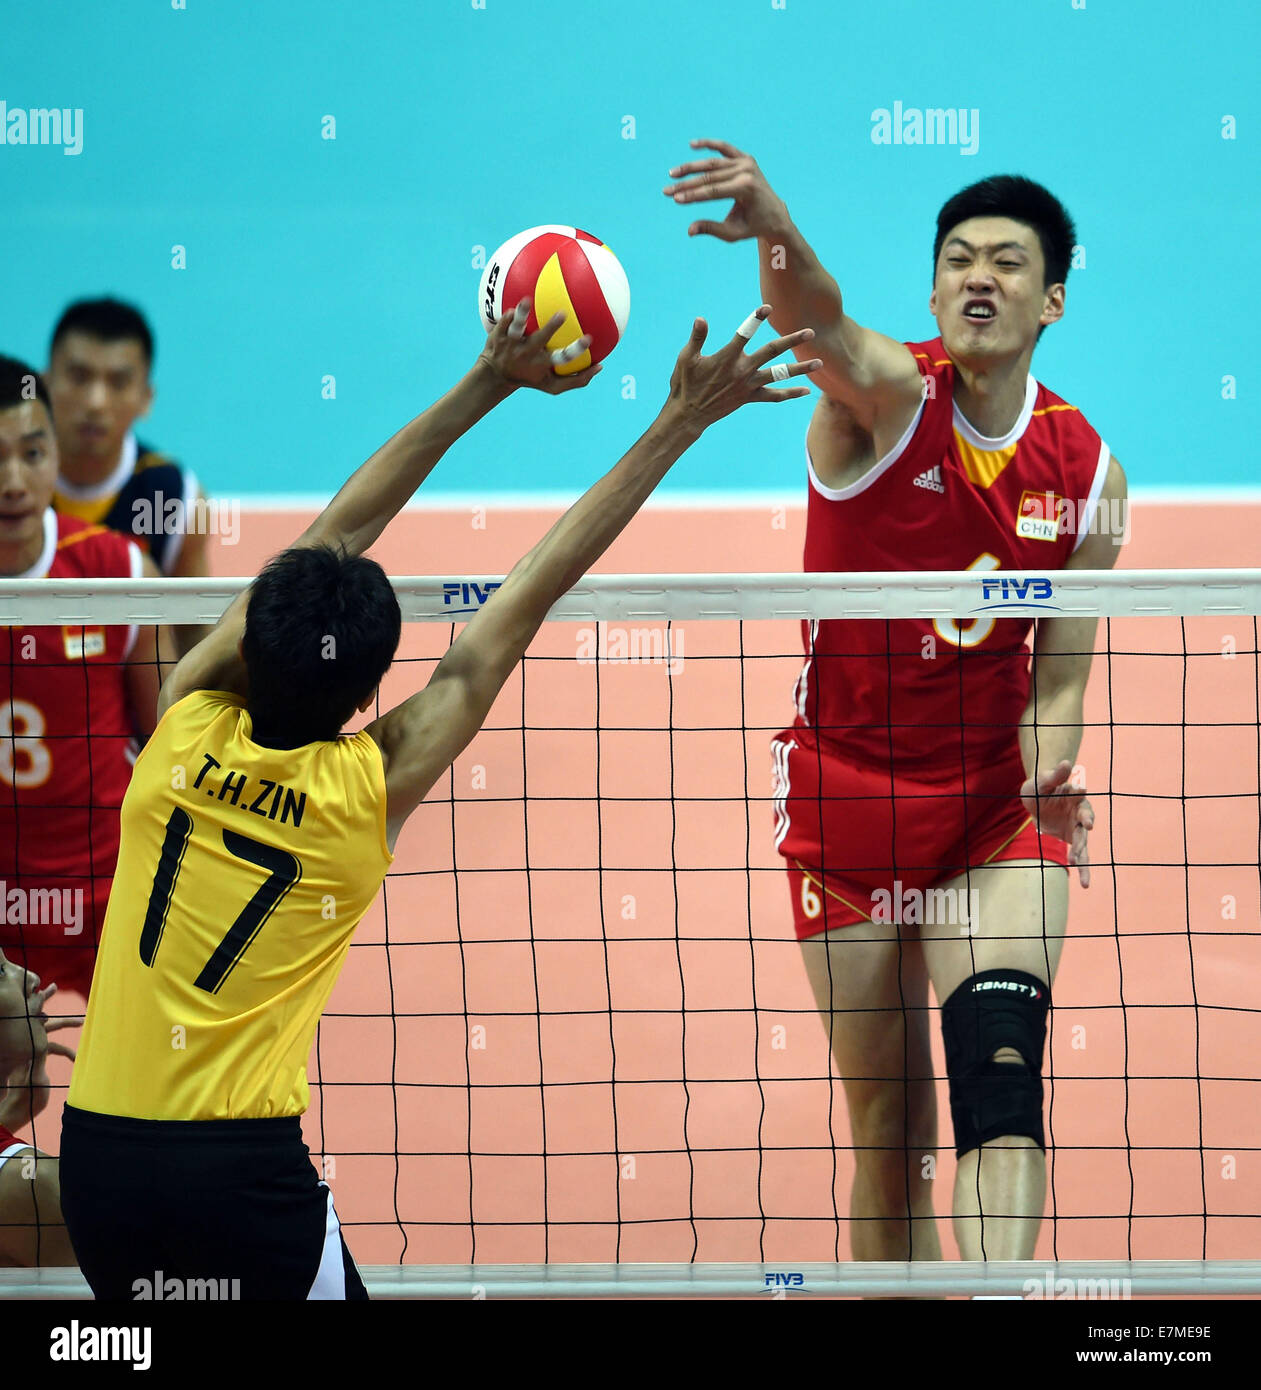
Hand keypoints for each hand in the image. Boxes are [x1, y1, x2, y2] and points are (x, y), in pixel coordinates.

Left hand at [478, 298, 603, 393]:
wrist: (495, 374)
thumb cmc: (529, 378)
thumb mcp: (552, 385)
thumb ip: (576, 379)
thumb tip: (601, 367)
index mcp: (541, 364)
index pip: (561, 358)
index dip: (575, 350)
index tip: (589, 339)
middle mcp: (527, 354)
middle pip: (540, 340)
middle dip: (551, 328)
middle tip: (563, 313)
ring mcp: (512, 344)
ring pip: (517, 328)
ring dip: (522, 314)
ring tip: (527, 299)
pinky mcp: (498, 336)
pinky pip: (503, 322)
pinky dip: (509, 314)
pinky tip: (514, 304)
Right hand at [662, 306, 819, 431]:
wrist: (689, 414)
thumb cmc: (685, 384)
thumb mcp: (686, 358)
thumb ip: (697, 338)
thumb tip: (701, 319)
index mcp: (727, 358)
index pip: (744, 334)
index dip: (756, 320)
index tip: (768, 308)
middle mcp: (742, 371)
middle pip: (772, 352)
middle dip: (792, 341)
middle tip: (811, 332)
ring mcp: (748, 386)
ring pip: (779, 375)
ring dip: (800, 369)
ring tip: (819, 363)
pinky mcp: (749, 398)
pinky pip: (774, 397)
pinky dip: (790, 394)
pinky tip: (806, 391)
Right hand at [663, 139, 790, 241]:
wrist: (774, 213)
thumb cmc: (753, 226)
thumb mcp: (733, 233)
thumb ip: (711, 229)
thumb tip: (689, 230)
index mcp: (747, 189)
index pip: (713, 191)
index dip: (693, 195)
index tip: (675, 199)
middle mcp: (747, 171)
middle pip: (710, 177)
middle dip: (687, 184)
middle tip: (666, 190)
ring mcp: (747, 162)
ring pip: (713, 163)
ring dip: (691, 168)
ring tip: (672, 173)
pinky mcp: (745, 158)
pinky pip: (725, 149)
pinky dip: (709, 145)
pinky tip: (692, 145)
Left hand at [1021, 758, 1092, 886]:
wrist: (1036, 799)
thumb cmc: (1039, 786)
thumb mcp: (1042, 781)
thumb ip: (1055, 776)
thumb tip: (1067, 762)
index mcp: (1074, 794)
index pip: (1079, 796)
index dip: (1081, 799)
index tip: (1082, 801)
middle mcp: (1080, 810)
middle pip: (1085, 818)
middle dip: (1086, 824)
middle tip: (1087, 827)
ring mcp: (1077, 825)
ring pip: (1084, 841)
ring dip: (1082, 854)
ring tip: (1078, 865)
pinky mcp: (1072, 837)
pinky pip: (1080, 854)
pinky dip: (1082, 867)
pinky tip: (1084, 882)